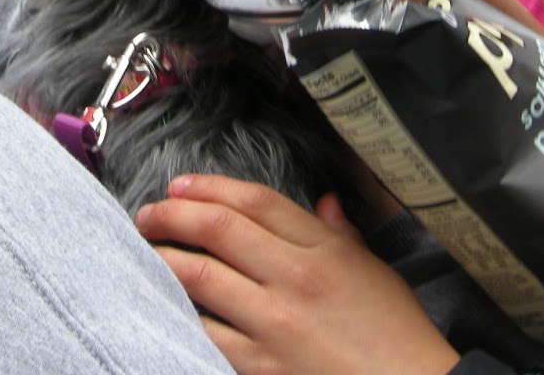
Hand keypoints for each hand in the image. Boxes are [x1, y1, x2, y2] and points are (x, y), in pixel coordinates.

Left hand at [134, 175, 458, 374]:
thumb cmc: (397, 335)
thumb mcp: (375, 272)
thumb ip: (342, 234)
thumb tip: (324, 203)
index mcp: (323, 249)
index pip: (255, 202)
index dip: (210, 187)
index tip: (180, 186)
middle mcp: (294, 278)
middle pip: (219, 229)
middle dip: (173, 215)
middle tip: (147, 214)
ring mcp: (275, 323)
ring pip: (200, 277)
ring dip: (163, 260)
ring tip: (145, 252)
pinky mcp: (262, 366)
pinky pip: (206, 333)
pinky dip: (180, 315)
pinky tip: (165, 305)